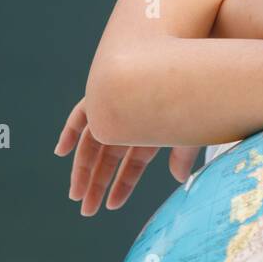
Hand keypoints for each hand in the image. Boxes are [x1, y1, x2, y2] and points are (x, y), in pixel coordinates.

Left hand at [53, 96, 203, 215]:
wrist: (193, 52)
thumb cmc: (200, 90)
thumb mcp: (192, 129)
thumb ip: (183, 155)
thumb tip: (178, 180)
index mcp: (154, 130)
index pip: (134, 164)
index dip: (123, 185)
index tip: (111, 206)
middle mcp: (134, 119)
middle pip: (109, 156)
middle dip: (97, 183)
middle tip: (86, 209)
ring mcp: (119, 105)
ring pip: (94, 141)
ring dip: (83, 167)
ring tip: (75, 193)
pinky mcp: (105, 90)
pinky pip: (83, 114)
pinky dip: (72, 130)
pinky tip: (62, 151)